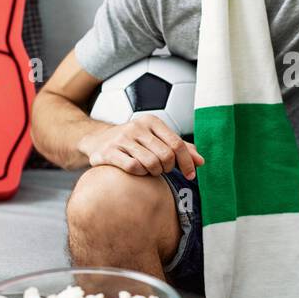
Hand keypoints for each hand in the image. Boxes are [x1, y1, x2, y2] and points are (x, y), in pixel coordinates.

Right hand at [78, 113, 204, 178]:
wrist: (97, 140)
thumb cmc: (134, 142)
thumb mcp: (156, 139)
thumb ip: (179, 149)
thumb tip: (201, 162)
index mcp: (151, 121)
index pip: (177, 144)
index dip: (187, 162)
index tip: (191, 176)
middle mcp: (136, 126)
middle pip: (165, 155)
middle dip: (168, 168)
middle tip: (163, 170)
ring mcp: (120, 138)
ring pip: (150, 163)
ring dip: (154, 172)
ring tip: (149, 170)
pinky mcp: (107, 152)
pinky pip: (133, 168)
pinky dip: (139, 174)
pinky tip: (136, 171)